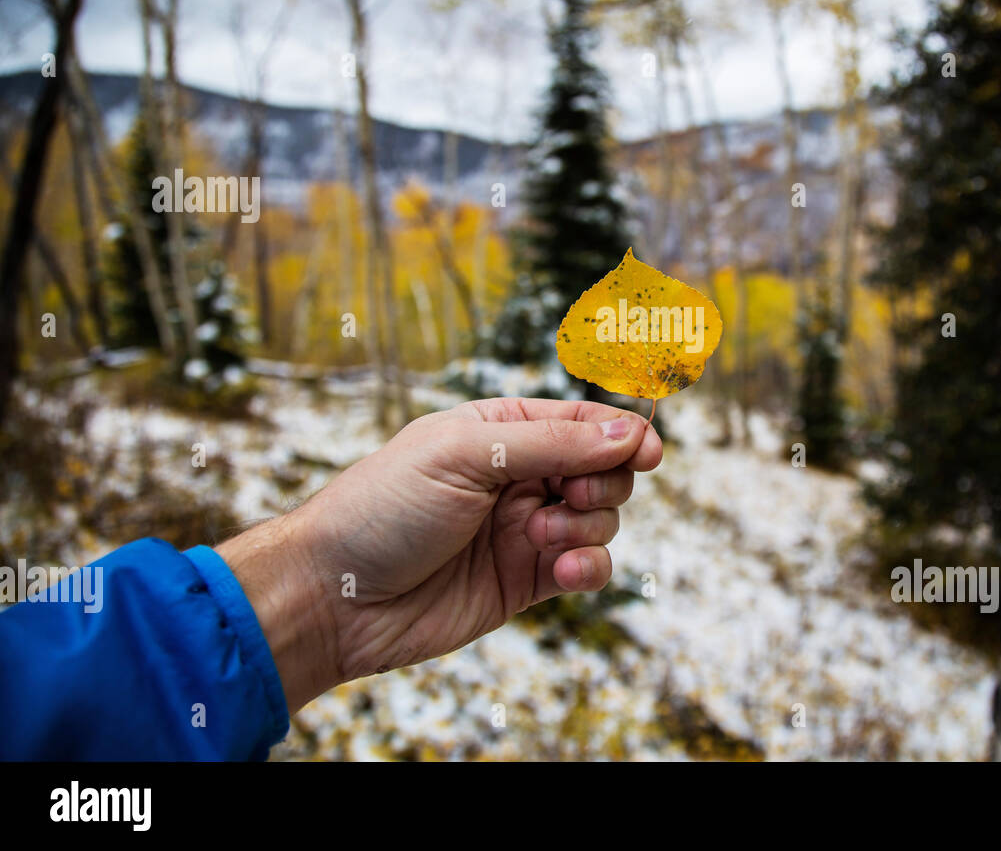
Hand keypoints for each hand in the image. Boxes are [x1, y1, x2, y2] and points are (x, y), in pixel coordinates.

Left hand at [216, 397, 661, 712]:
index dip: (623, 433)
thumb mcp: (466, 456)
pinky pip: (588, 567)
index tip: (648, 453)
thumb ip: (553, 443)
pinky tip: (563, 571)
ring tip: (543, 536)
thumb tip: (630, 431)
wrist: (334, 597)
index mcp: (503, 430)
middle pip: (604, 469)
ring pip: (602, 518)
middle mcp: (520, 476)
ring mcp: (526, 529)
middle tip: (570, 495)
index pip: (583, 421)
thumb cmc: (383, 509)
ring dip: (589, 525)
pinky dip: (589, 567)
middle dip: (603, 481)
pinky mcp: (526, 581)